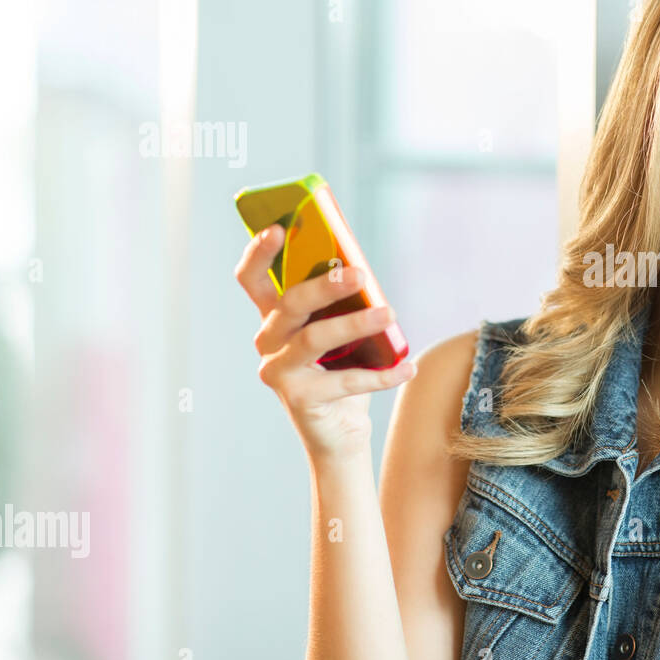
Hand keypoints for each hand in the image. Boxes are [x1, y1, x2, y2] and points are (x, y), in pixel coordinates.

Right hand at [234, 224, 416, 461]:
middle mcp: (268, 342)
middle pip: (289, 304)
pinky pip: (344, 382)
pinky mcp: (299, 399)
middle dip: (323, 285)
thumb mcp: (342, 331)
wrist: (341, 430)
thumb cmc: (342, 370)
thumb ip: (344, 302)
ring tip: (390, 314)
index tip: (275, 229)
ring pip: (313, 340)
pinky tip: (407, 367)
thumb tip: (363, 270)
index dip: (258, 253)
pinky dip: (381, 375)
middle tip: (359, 274)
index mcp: (274, 317)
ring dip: (355, 324)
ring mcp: (279, 372)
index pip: (252, 279)